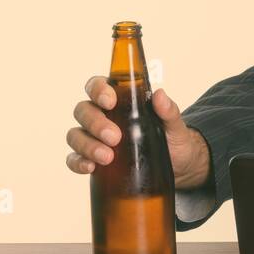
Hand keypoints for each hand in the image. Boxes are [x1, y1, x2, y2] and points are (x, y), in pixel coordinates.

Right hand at [65, 76, 211, 188]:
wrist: (178, 167)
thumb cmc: (172, 139)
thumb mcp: (174, 126)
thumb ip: (168, 111)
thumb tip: (159, 95)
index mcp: (118, 100)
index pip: (97, 86)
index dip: (98, 90)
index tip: (109, 101)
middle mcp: (101, 116)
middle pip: (83, 111)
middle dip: (95, 123)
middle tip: (115, 137)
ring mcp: (94, 138)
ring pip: (76, 135)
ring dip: (87, 145)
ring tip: (107, 157)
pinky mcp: (93, 160)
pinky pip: (75, 159)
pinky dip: (78, 163)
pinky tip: (90, 168)